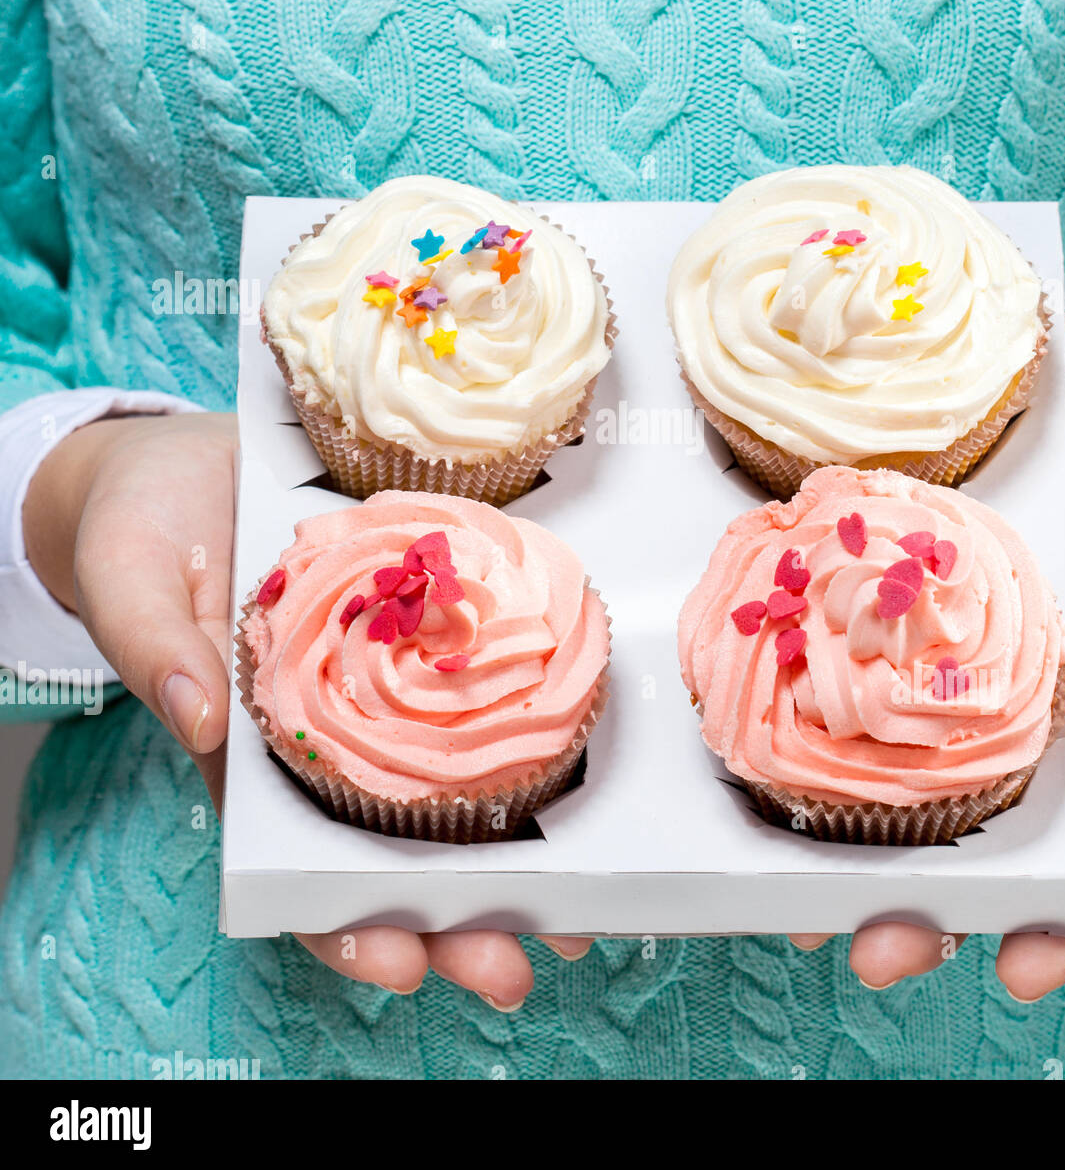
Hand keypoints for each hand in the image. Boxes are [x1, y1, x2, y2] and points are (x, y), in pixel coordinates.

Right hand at [23, 411, 589, 1001]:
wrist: (188, 461)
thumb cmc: (142, 523)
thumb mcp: (127, 573)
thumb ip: (153, 646)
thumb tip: (198, 718)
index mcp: (244, 754)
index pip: (293, 865)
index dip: (342, 923)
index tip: (397, 960)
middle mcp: (320, 741)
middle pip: (389, 854)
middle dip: (452, 921)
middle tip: (516, 966)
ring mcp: (374, 696)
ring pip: (444, 799)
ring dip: (505, 861)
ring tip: (570, 909)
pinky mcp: (414, 640)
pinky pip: (471, 698)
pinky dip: (521, 739)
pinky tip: (573, 773)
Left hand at [789, 385, 1064, 997]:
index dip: (1057, 914)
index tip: (1026, 972)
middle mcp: (1010, 720)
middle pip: (967, 838)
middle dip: (921, 906)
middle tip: (868, 947)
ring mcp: (946, 684)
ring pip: (896, 786)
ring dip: (848, 849)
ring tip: (793, 894)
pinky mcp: (897, 637)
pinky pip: (853, 693)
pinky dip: (811, 737)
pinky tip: (764, 770)